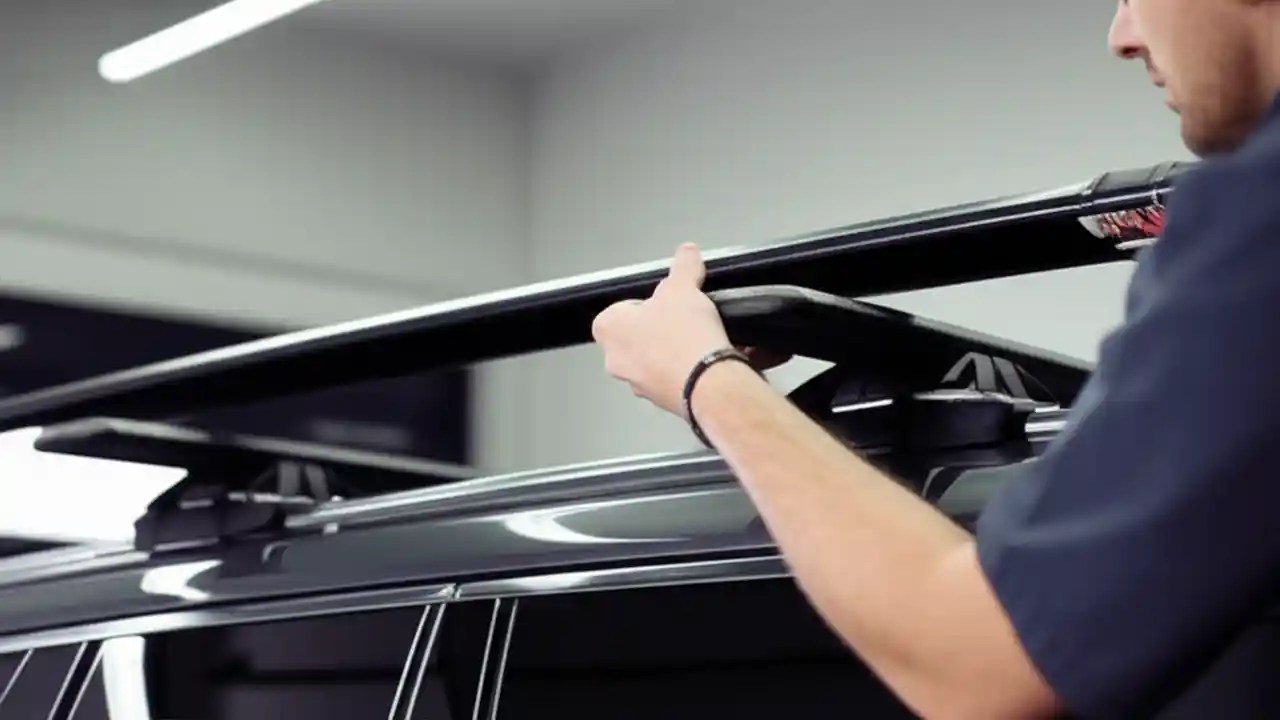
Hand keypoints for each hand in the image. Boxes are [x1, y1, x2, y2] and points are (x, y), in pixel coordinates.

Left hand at [592, 243, 787, 416]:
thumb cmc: (684, 337)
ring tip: (700, 339)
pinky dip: (687, 371)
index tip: (666, 302)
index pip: (620, 309)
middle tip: (684, 320)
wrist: (709, 384)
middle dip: (660, 328)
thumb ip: (683, 266)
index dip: (646, 304)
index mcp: (609, 330)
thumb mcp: (684, 287)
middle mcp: (616, 361)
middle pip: (637, 336)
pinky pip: (673, 380)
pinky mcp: (662, 401)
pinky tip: (707, 360)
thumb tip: (687, 251)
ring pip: (654, 360)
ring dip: (674, 351)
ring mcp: (638, 385)